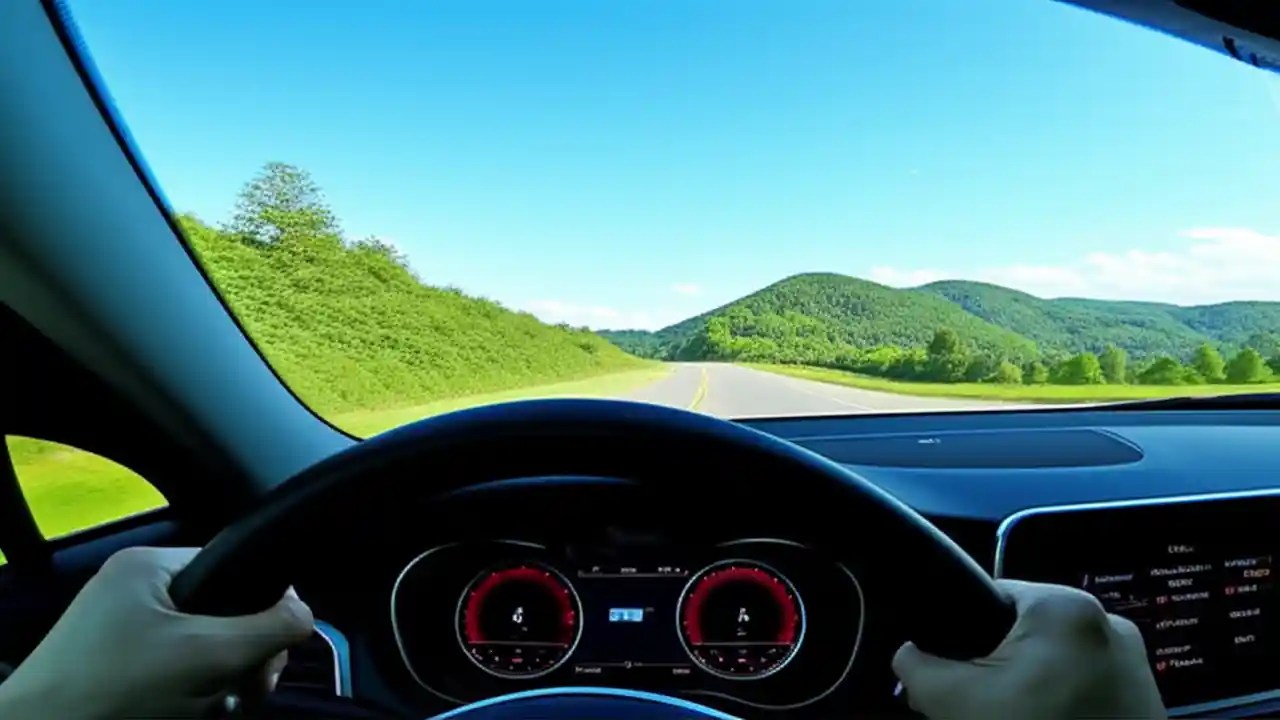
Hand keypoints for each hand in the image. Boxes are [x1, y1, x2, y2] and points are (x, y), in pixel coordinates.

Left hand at [0, 546, 313, 719]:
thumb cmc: (117, 690)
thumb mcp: (208, 655)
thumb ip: (269, 628)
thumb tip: (306, 616)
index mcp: (151, 565)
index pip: (235, 568)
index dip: (265, 610)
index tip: (270, 656)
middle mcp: (135, 587)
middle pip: (224, 611)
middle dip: (244, 656)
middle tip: (248, 693)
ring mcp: (121, 628)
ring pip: (203, 646)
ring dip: (221, 679)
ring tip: (215, 708)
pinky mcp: (114, 664)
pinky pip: (176, 667)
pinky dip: (193, 692)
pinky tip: (195, 713)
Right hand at [893, 579, 1165, 719]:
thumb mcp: (956, 702)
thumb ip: (918, 666)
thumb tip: (908, 655)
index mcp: (1066, 606)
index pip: (992, 596)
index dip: (963, 634)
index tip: (956, 674)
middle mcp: (1109, 622)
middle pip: (1024, 631)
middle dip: (998, 665)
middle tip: (981, 705)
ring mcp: (1134, 662)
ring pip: (1055, 660)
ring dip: (1029, 684)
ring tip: (1012, 715)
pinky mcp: (1143, 697)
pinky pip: (1084, 683)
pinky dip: (1060, 701)